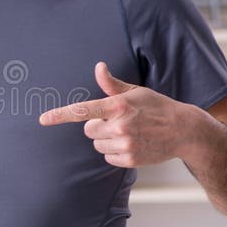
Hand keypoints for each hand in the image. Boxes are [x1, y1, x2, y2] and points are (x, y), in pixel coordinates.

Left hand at [38, 61, 188, 167]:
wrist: (184, 130)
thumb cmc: (157, 107)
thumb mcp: (135, 91)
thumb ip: (111, 85)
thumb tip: (98, 67)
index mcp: (118, 105)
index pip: (83, 110)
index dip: (60, 115)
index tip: (43, 119)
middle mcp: (119, 125)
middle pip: (88, 130)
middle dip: (98, 126)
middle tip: (118, 122)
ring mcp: (125, 144)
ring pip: (97, 144)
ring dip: (107, 140)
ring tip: (129, 133)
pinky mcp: (130, 159)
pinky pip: (108, 157)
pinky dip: (115, 153)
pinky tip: (133, 144)